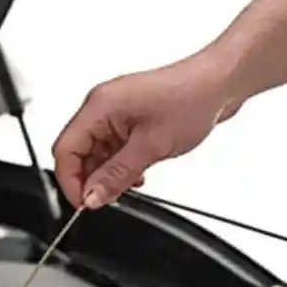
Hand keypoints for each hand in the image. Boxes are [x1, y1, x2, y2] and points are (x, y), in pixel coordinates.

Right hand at [52, 51, 241, 208]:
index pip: (65, 149)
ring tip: (128, 184)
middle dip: (90, 178)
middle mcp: (104, 105)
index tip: (84, 204)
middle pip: (78, 151)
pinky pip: (114, 146)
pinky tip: (137, 173)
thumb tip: (92, 196)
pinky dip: (121, 164)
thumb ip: (116, 175)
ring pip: (97, 151)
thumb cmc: (191, 97)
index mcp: (99, 106)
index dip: (70, 181)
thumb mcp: (151, 147)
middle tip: (106, 199)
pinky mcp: (132, 117)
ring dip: (108, 173)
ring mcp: (118, 111)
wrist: (220, 82)